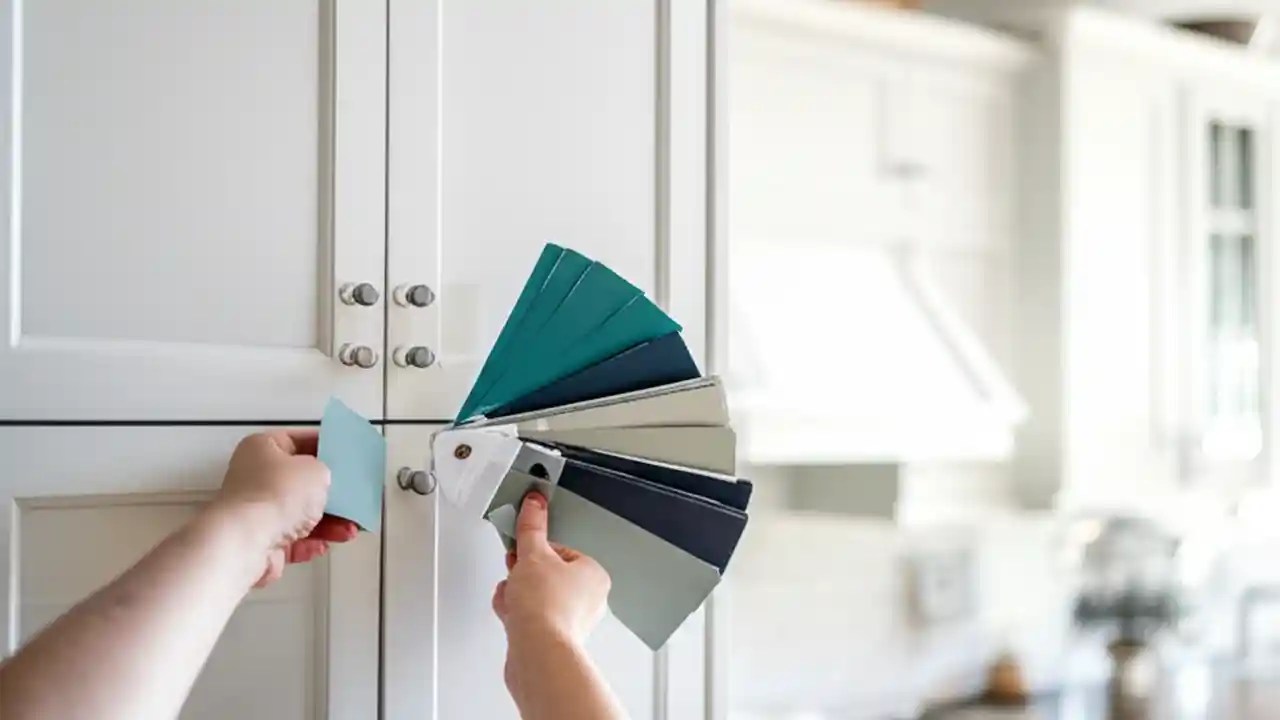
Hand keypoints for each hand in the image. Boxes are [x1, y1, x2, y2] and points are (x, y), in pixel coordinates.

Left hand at [209, 429, 358, 587]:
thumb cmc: (277, 494)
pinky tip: (331, 542)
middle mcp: (254, 477)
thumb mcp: (317, 469)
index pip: (297, 440)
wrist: (247, 541)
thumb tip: (324, 480)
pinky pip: (293, 539)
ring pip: (299, 513)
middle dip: (328, 491)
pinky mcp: (260, 541)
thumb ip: (326, 470)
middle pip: (299, 481)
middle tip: (352, 494)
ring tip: (351, 528)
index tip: (345, 455)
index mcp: (262, 448)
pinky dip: (313, 541)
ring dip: (328, 520)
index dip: (324, 446)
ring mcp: (256, 511)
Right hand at [491, 492, 610, 644]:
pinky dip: (517, 612)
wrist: (537, 651)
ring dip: (518, 592)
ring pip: (538, 596)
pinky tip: (509, 611)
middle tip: (515, 571)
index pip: (562, 551)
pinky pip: (531, 617)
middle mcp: (588, 600)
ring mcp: (570, 621)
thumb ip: (532, 527)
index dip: (537, 550)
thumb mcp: (533, 554)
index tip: (524, 549)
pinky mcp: (552, 639)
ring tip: (511, 595)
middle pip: (549, 574)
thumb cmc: (547, 608)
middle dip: (525, 573)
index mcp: (594, 575)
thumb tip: (534, 505)